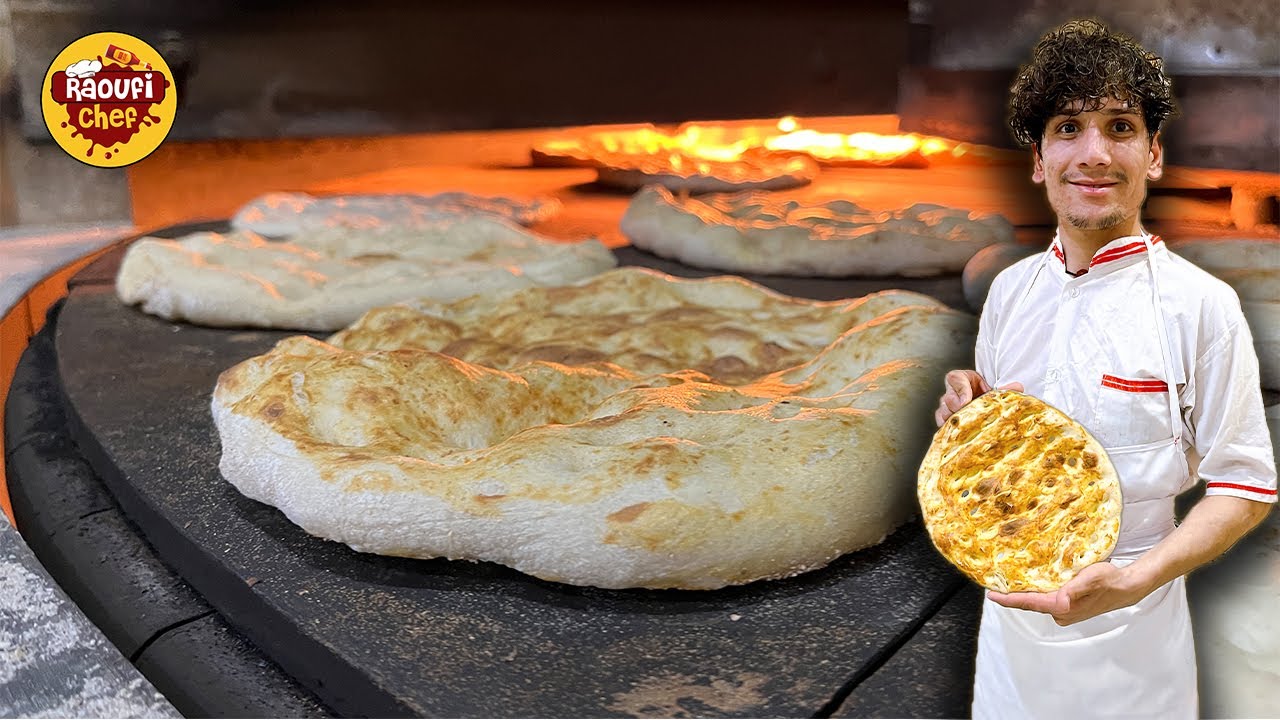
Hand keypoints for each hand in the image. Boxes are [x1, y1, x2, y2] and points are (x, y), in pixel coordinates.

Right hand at [934, 370, 1021, 426]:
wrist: (985, 406)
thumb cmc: (987, 394)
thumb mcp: (995, 389)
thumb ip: (1005, 389)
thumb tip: (1018, 387)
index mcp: (960, 378)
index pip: (954, 378)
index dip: (960, 389)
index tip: (968, 400)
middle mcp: (951, 392)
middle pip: (948, 398)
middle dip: (957, 408)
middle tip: (967, 415)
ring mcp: (946, 406)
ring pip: (942, 412)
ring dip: (953, 420)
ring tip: (965, 426)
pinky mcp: (945, 419)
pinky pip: (941, 423)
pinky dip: (949, 429)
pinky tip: (959, 434)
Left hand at [986, 562, 1148, 625]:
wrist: (1127, 587)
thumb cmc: (1110, 580)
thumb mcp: (1092, 578)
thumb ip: (1076, 588)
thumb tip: (1061, 598)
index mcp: (1062, 607)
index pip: (1029, 603)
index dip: (1008, 599)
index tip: (992, 595)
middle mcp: (1061, 613)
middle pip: (1030, 603)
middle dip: (1012, 595)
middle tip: (994, 584)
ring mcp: (1064, 612)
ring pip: (1038, 601)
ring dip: (1024, 592)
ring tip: (1007, 580)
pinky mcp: (1068, 607)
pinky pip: (1045, 600)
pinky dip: (1036, 592)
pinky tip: (1030, 582)